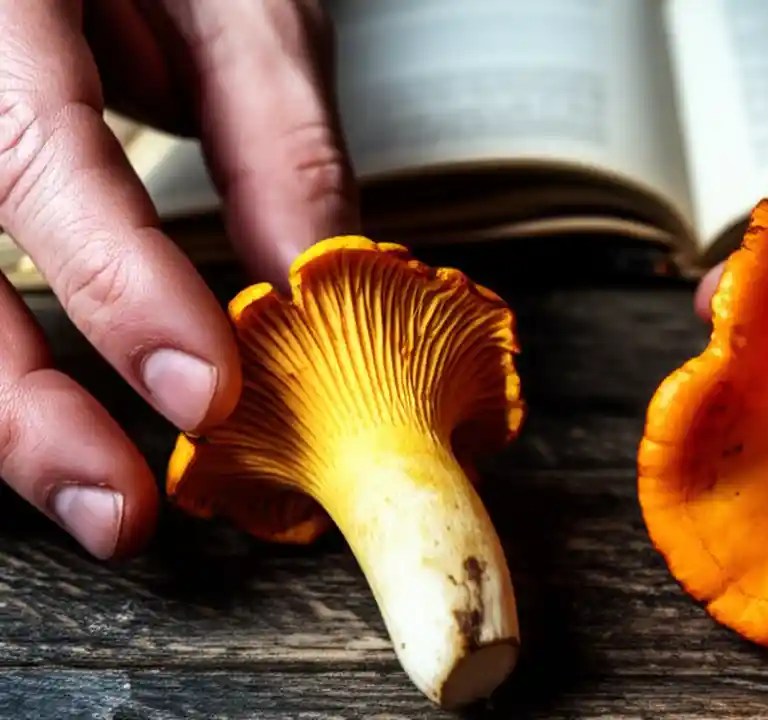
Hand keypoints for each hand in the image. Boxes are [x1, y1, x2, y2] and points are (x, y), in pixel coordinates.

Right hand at [0, 1, 358, 559]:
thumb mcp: (247, 4)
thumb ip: (274, 141)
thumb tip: (311, 293)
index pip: (31, 148)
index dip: (117, 286)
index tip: (207, 391)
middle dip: (18, 401)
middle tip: (120, 508)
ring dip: (4, 402)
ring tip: (96, 489)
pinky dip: (4, 353)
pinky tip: (54, 412)